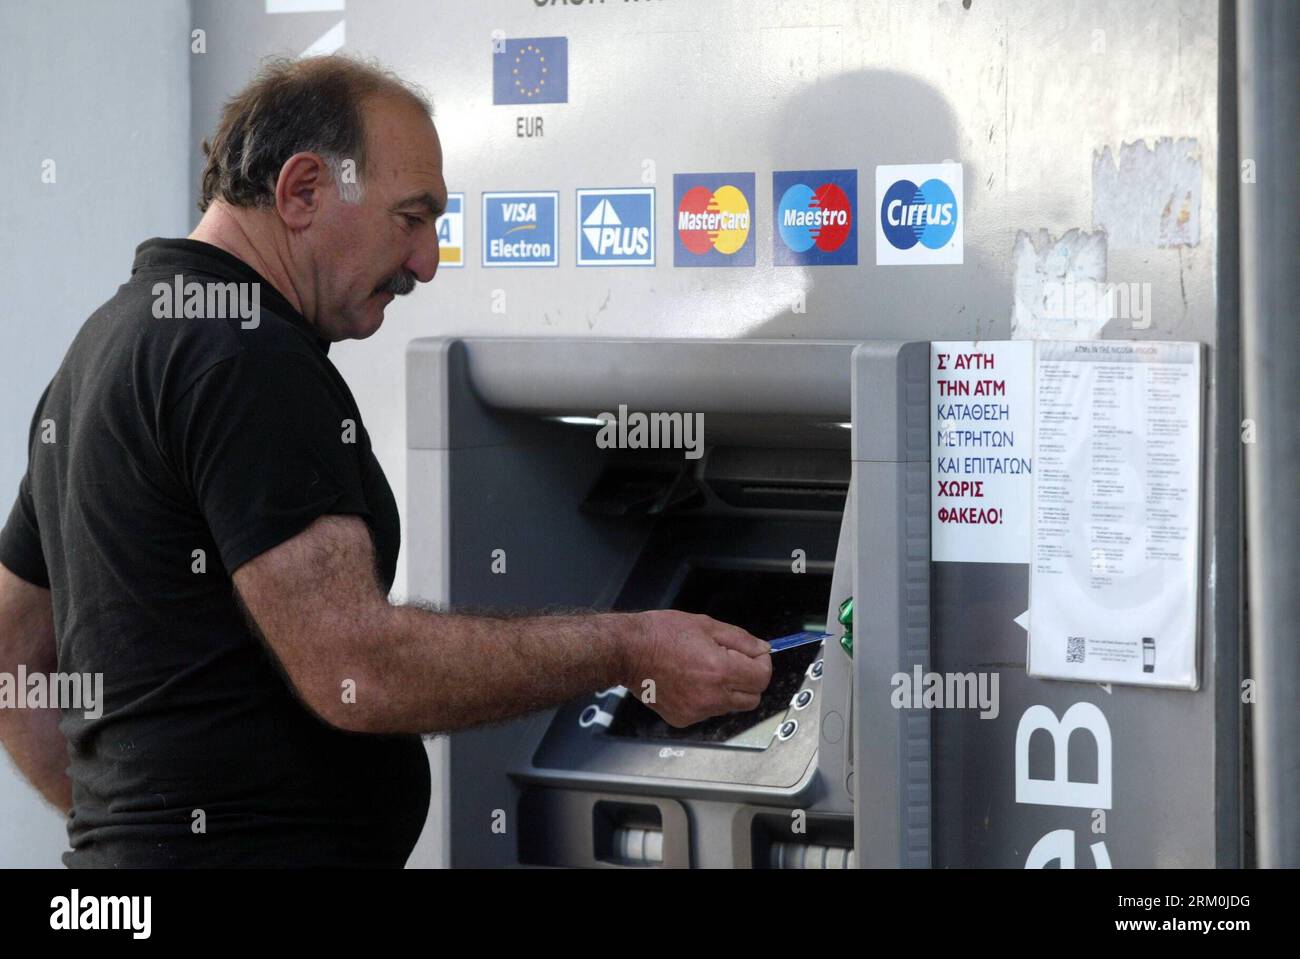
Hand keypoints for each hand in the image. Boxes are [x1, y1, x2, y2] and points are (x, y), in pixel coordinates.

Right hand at [623, 610, 772, 727]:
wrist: (627, 652)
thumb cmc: (660, 634)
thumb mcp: (706, 624)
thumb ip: (740, 639)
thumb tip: (763, 649)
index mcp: (720, 670)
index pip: (762, 678)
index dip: (762, 663)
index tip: (754, 656)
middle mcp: (712, 696)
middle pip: (753, 698)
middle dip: (749, 680)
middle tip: (733, 662)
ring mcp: (697, 711)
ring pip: (731, 706)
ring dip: (728, 690)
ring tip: (705, 669)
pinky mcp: (683, 719)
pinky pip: (708, 712)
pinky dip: (707, 699)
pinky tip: (690, 681)